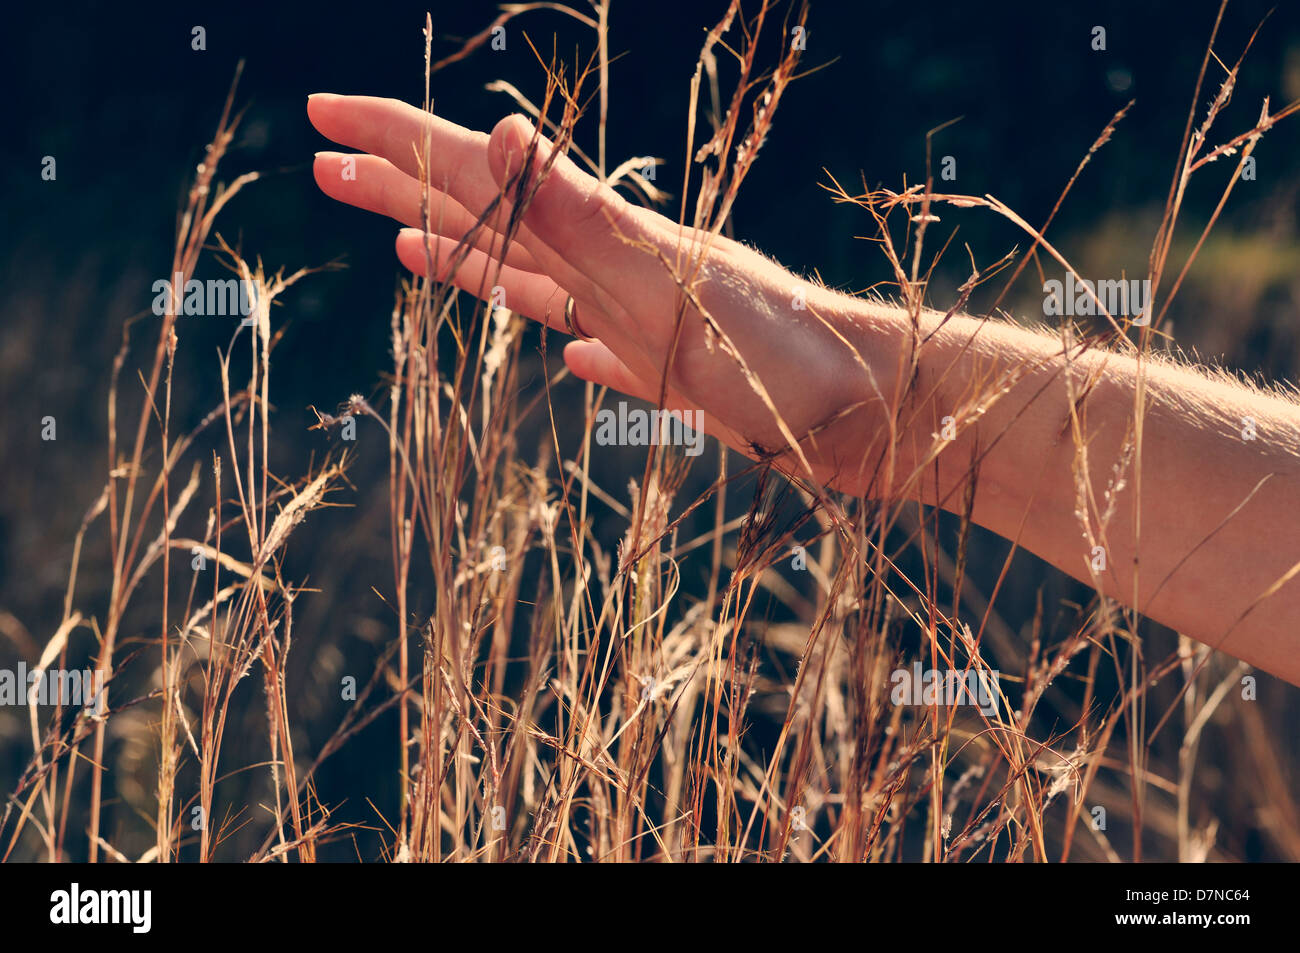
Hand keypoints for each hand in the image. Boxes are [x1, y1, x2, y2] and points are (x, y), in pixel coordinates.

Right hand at [306, 94, 895, 494]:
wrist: (866, 408)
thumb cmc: (776, 352)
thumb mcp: (663, 280)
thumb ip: (578, 213)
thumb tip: (500, 129)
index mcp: (595, 236)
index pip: (473, 170)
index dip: (393, 139)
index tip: (321, 116)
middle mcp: (607, 264)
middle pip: (483, 212)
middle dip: (401, 186)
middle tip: (327, 169)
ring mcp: (635, 314)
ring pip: (527, 276)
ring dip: (463, 254)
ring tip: (406, 245)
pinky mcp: (668, 367)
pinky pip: (592, 345)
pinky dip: (560, 338)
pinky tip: (560, 350)